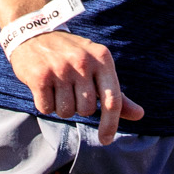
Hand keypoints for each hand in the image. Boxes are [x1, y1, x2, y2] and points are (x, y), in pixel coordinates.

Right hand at [7, 30, 144, 141]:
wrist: (34, 33)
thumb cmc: (71, 55)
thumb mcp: (97, 66)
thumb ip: (116, 93)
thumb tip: (139, 115)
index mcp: (102, 58)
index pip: (113, 100)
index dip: (110, 124)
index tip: (106, 140)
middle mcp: (83, 61)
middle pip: (87, 110)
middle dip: (78, 106)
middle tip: (70, 88)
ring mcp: (60, 68)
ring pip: (66, 112)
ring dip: (60, 106)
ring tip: (56, 86)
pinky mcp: (39, 75)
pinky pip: (46, 108)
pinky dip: (45, 103)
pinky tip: (43, 86)